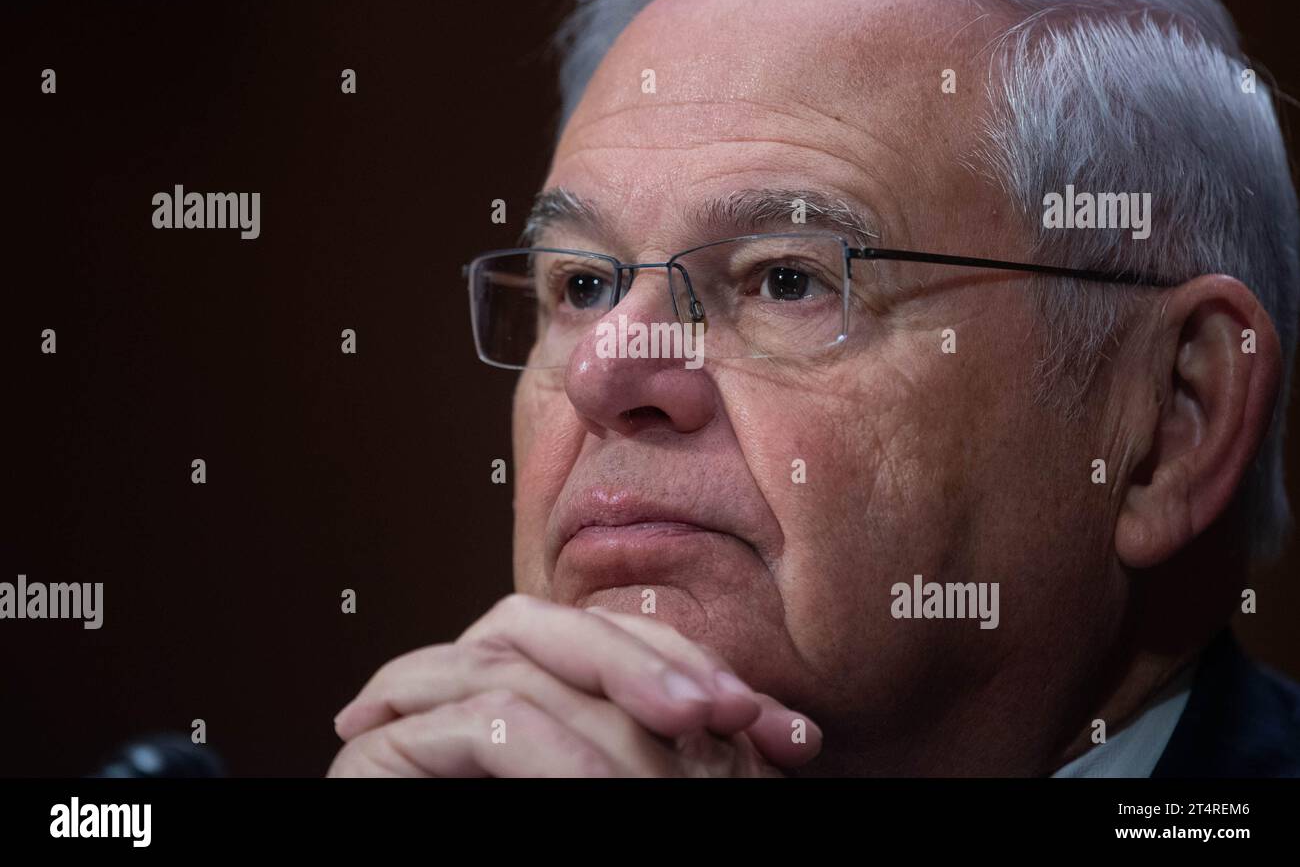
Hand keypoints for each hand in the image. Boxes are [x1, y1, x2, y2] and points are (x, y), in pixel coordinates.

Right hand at [327, 594, 821, 775]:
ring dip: (606, 695)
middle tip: (721, 713)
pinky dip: (550, 748)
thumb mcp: (632, 797)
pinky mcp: (373, 758)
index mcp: (516, 690)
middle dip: (643, 657)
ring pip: (508, 655)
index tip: (772, 726)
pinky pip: (475, 722)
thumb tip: (793, 731)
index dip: (685, 662)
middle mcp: (457, 688)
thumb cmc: (529, 859)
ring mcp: (411, 716)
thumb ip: (693, 760)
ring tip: (680, 744)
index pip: (598, 640)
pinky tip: (602, 785)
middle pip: (543, 623)